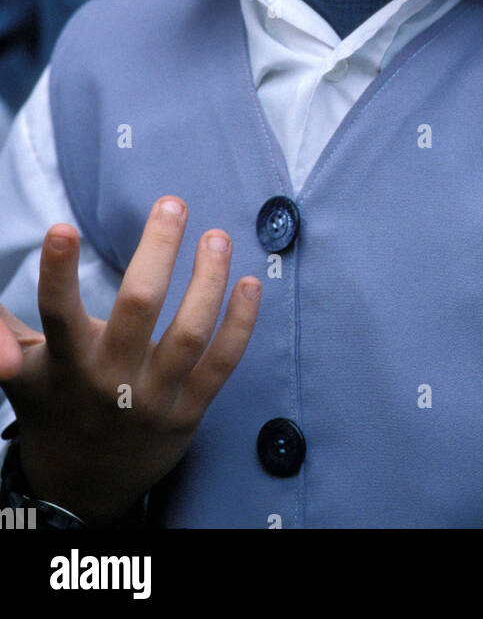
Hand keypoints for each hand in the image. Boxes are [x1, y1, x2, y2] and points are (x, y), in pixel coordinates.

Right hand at [0, 197, 260, 522]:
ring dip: (209, 279)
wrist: (83, 487)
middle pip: (139, 307)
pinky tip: (250, 283)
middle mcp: (109, 381)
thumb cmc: (52, 405)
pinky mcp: (188, 413)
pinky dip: (240, 323)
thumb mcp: (20, 371)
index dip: (58, 272)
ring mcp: (152, 399)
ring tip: (217, 237)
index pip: (57, 314)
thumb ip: (1, 331)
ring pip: (189, 334)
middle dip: (158, 250)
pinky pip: (221, 363)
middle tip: (173, 204)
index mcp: (65, 363)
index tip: (63, 228)